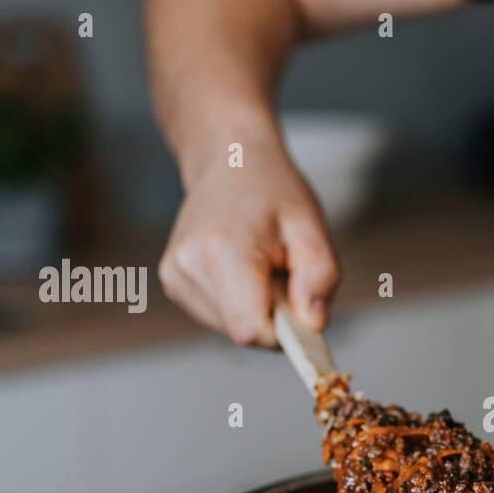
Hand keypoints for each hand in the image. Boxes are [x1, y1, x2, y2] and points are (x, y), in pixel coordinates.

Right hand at [157, 133, 339, 345]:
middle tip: (281, 270)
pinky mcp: (172, 281)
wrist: (230, 160)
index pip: (251, 331)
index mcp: (223, 252)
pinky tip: (241, 267)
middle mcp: (189, 267)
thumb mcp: (312, 227)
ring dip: (256, 308)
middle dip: (274, 315)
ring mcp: (175, 275)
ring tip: (259, 264)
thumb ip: (320, 278)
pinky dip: (239, 302)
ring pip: (231, 327)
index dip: (284, 331)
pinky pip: (218, 316)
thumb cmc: (274, 191)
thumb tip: (312, 324)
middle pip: (244, 332)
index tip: (300, 305)